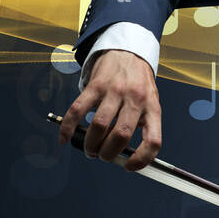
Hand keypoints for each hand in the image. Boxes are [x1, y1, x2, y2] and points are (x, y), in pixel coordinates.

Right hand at [57, 49, 161, 171]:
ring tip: (89, 148)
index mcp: (152, 108)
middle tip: (101, 155)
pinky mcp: (95, 85)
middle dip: (107, 153)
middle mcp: (135, 99)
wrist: (128, 51)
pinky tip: (65, 138)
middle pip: (120, 135)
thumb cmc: (139, 83)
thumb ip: (140, 125)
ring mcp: (114, 91)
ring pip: (99, 125)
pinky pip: (78, 110)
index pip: (153, 140)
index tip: (128, 166)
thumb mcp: (149, 102)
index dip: (142, 160)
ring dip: (90, 144)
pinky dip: (68, 128)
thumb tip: (122, 155)